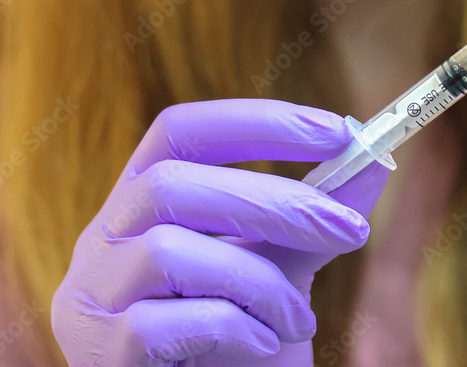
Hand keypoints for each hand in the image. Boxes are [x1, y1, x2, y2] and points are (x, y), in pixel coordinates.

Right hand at [51, 99, 388, 365]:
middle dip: (276, 201)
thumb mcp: (278, 271)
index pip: (179, 131)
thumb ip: (312, 220)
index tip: (338, 131)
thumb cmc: (232, 340)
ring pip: (166, 252)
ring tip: (299, 320)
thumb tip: (376, 161)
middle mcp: (102, 239)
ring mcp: (91, 297)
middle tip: (352, 228)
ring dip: (258, 282)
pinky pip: (160, 325)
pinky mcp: (100, 352)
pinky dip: (231, 329)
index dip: (257, 122)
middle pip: (173, 186)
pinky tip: (261, 347)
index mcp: (140, 202)